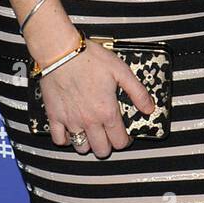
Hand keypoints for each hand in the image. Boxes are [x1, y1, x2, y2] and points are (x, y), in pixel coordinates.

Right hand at [38, 35, 156, 157]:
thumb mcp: (122, 71)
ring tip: (92, 133)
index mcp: (107, 111)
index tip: (125, 136)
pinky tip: (72, 130)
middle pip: (101, 150)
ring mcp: (71, 120)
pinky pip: (59, 139)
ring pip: (81, 147)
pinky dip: (66, 139)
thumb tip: (149, 108)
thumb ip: (138, 92)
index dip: (125, 141)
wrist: (62, 52)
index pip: (119, 141)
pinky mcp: (54, 116)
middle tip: (109, 135)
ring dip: (88, 144)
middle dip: (108, 146)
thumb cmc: (90, 59)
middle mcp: (89, 120)